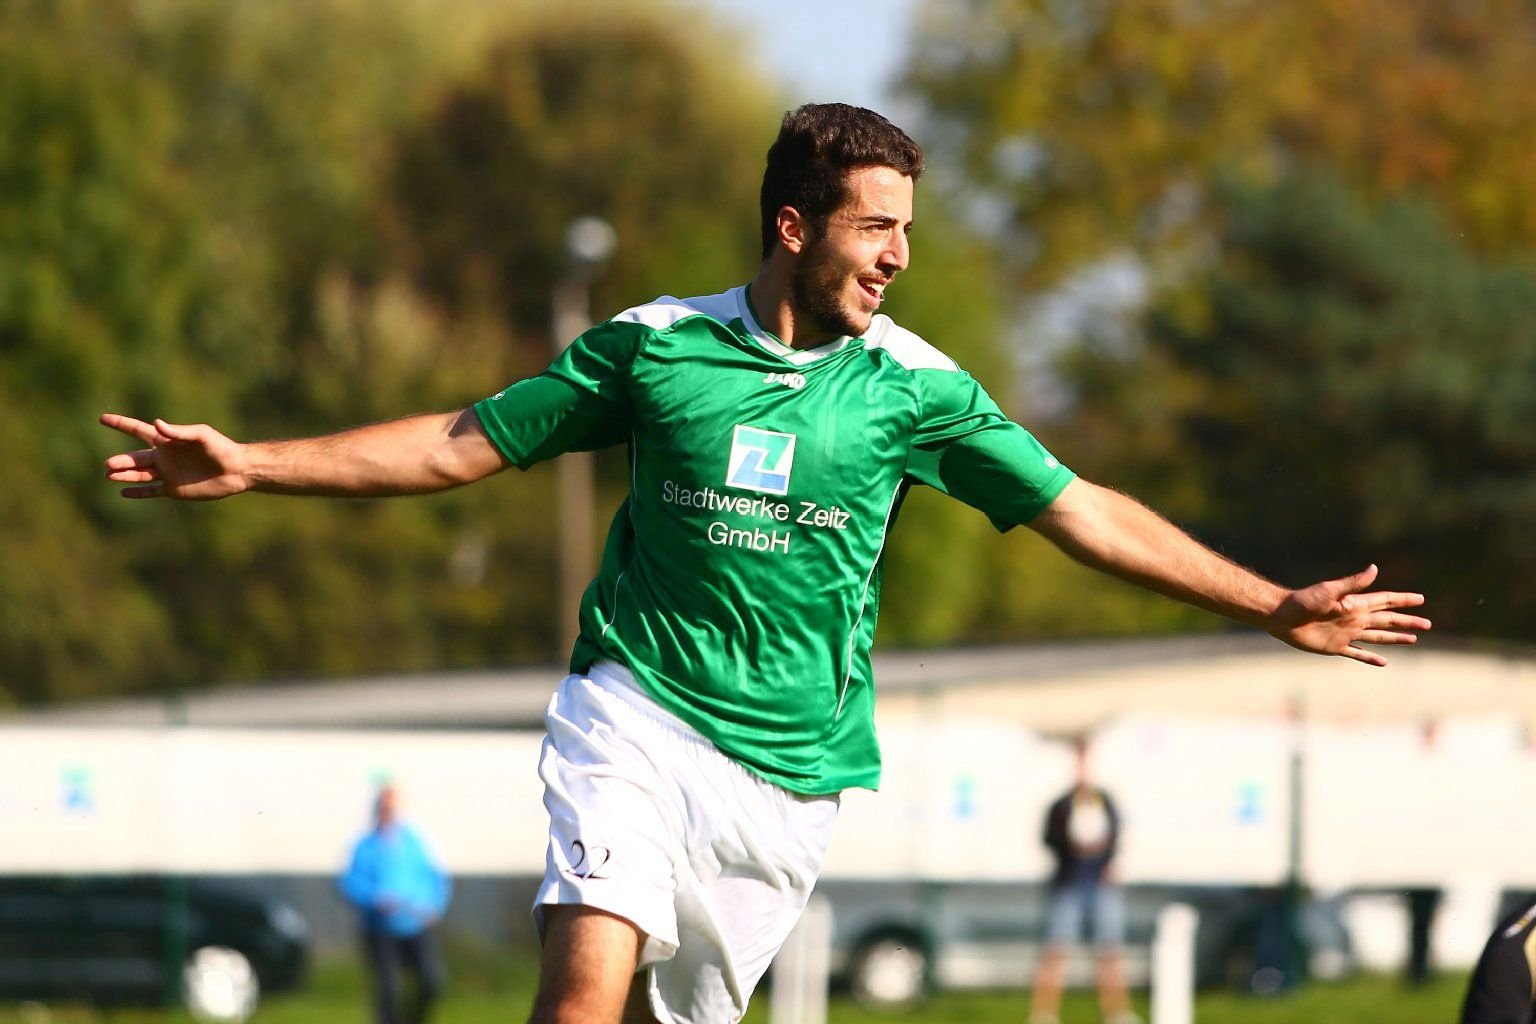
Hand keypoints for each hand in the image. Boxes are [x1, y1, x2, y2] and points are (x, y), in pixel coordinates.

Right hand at [100, 414, 249, 499]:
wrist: (237, 471)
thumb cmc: (221, 448)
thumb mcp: (201, 436)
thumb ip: (179, 431)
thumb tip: (156, 423)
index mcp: (167, 441)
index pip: (138, 431)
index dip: (121, 424)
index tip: (102, 418)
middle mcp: (164, 456)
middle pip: (135, 457)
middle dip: (121, 461)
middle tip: (108, 464)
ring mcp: (167, 473)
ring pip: (139, 474)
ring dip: (124, 474)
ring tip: (109, 474)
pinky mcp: (173, 489)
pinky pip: (151, 491)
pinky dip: (137, 492)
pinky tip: (123, 491)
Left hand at [1266, 564, 1429, 666]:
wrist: (1281, 617)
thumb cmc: (1303, 601)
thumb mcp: (1330, 590)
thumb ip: (1353, 583)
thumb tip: (1375, 568)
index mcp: (1355, 604)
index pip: (1385, 601)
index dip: (1403, 600)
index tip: (1421, 599)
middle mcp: (1354, 618)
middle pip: (1387, 620)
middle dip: (1407, 621)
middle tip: (1427, 623)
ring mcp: (1347, 633)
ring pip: (1378, 636)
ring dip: (1396, 638)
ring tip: (1413, 640)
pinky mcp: (1336, 647)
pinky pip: (1358, 654)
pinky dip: (1371, 658)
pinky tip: (1384, 662)